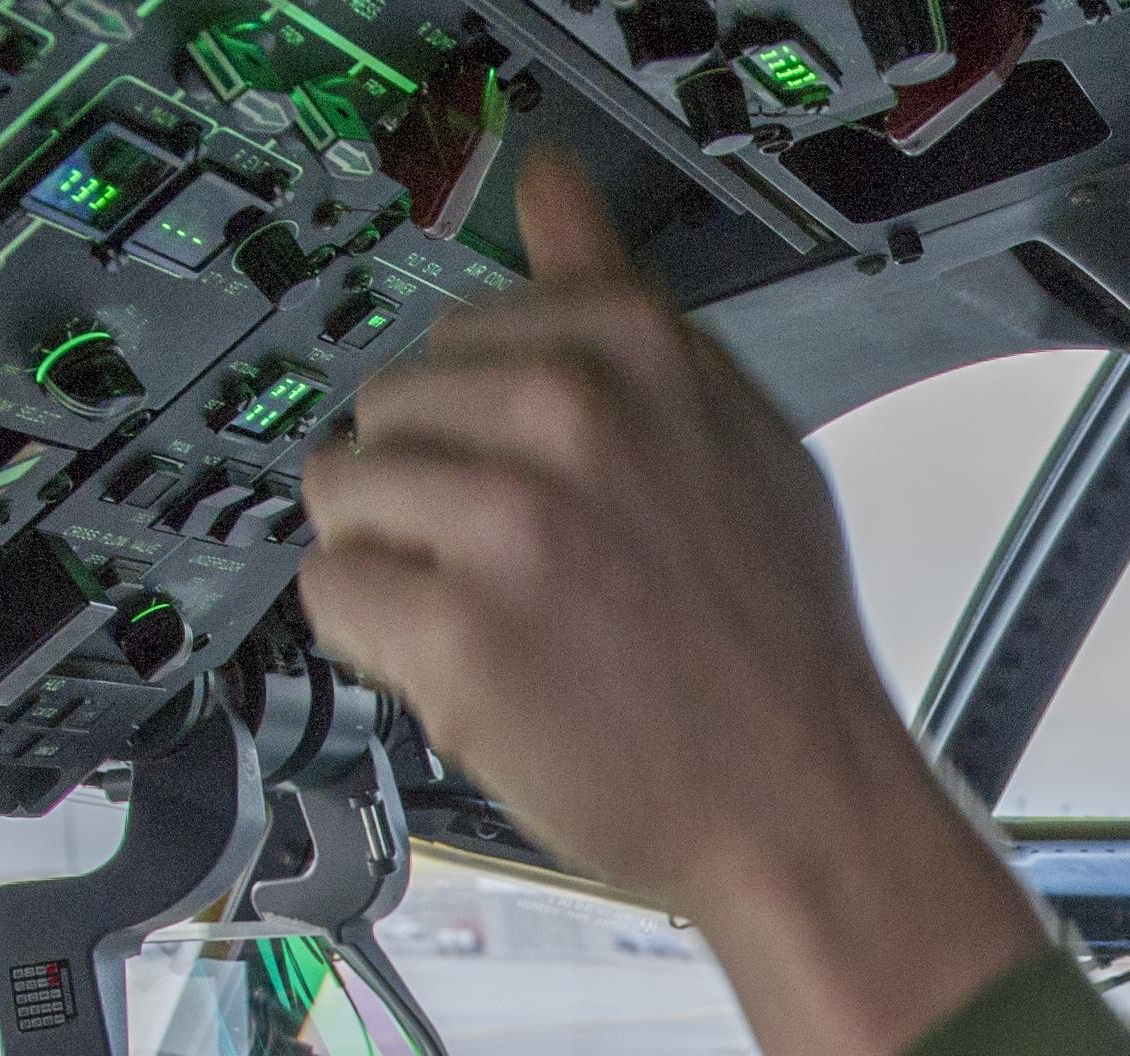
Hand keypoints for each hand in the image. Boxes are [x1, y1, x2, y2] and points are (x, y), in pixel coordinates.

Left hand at [300, 154, 1044, 1055]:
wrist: (799, 799)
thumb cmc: (775, 637)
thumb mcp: (732, 428)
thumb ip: (619, 301)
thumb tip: (548, 182)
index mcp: (631, 343)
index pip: (459, 331)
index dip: (485, 423)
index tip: (529, 481)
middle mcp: (565, 414)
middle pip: (386, 405)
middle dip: (428, 486)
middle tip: (519, 569)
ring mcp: (505, 522)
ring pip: (341, 492)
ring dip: (394, 560)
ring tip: (490, 615)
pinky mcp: (454, 629)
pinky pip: (330, 592)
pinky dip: (374, 637)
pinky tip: (458, 662)